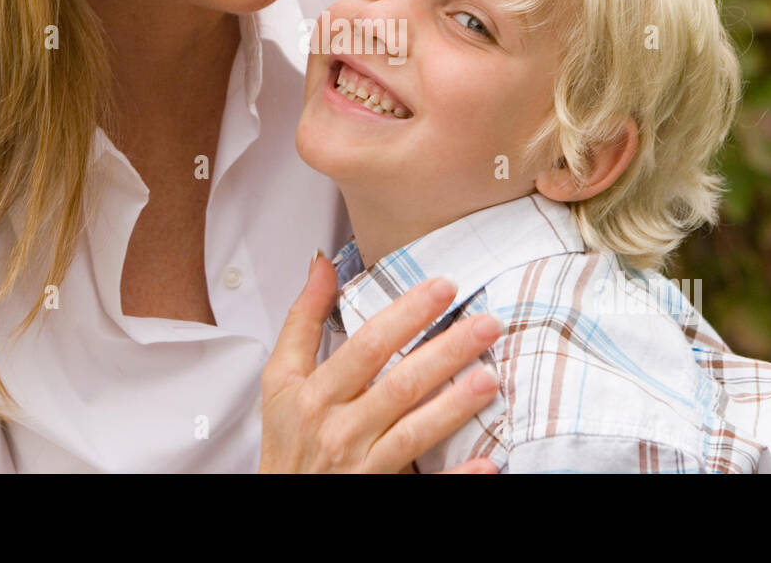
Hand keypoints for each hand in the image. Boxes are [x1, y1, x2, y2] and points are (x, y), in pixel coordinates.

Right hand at [259, 252, 501, 472]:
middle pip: (400, 384)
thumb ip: (303, 320)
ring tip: (490, 377)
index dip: (407, 314)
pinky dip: (455, 478)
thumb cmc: (286, 441)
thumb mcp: (280, 378)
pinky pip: (422, 487)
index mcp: (316, 394)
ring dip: (454, 406)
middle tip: (488, 324)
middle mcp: (339, 430)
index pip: (368, 346)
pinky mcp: (378, 495)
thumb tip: (321, 264)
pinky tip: (486, 463)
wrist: (280, 506)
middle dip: (447, 351)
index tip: (444, 287)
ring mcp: (361, 467)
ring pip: (414, 432)